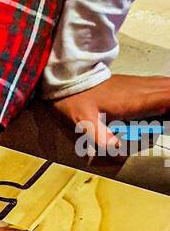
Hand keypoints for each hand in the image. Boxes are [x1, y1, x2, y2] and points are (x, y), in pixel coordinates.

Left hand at [51, 75, 169, 153]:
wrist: (70, 82)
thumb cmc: (77, 102)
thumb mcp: (83, 122)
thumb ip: (99, 136)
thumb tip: (115, 149)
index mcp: (136, 99)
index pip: (168, 97)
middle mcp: (144, 89)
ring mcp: (142, 85)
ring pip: (169, 86)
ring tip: (169, 117)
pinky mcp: (139, 84)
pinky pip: (163, 85)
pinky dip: (169, 92)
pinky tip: (168, 98)